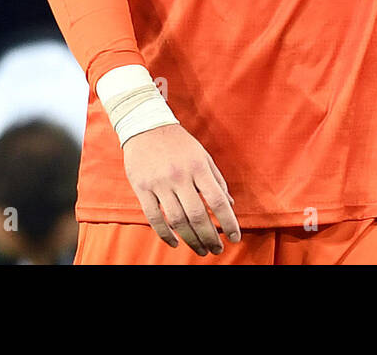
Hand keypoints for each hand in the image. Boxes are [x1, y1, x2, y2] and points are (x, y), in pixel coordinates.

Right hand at [121, 123, 240, 254]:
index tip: (235, 237)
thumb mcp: (203, 156)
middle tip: (217, 250)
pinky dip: (164, 234)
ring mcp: (159, 183)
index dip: (228, 222)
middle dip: (210, 237)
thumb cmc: (179, 143)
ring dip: (190, 240)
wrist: (146, 126)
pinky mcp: (141, 188)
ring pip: (176, 220)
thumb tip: (229, 204)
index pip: (217, 200)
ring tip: (201, 250)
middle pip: (197, 215)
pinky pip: (153, 217)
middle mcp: (180, 176)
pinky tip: (175, 243)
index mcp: (198, 167)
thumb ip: (217, 180)